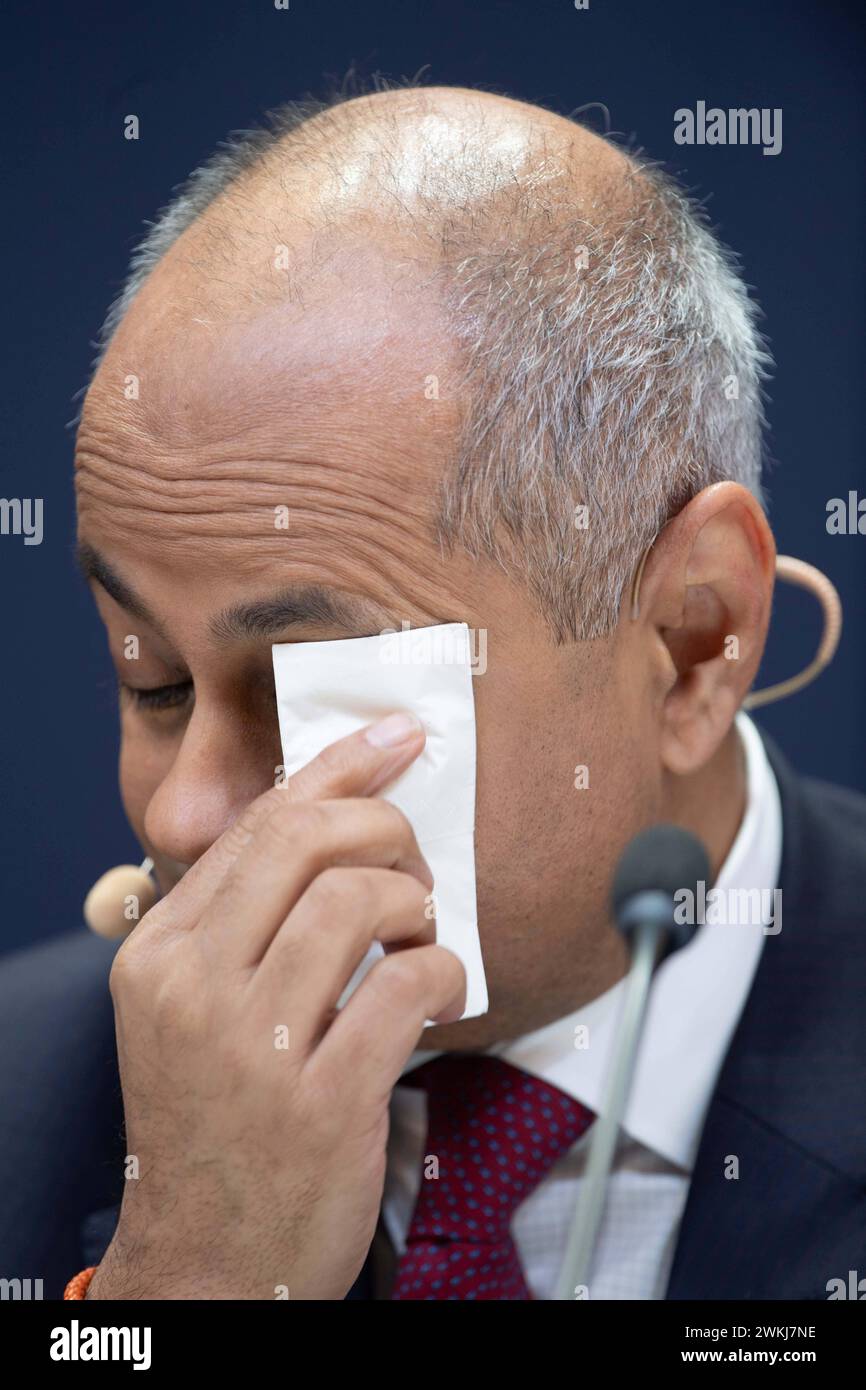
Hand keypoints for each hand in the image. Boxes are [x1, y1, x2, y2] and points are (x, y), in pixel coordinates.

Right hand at [86, 711, 465, 1299]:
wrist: (206, 1263)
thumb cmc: (214, 1124)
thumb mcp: (190, 1014)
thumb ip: (242, 924)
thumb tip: (330, 827)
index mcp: (159, 955)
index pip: (256, 826)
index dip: (338, 769)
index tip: (394, 738)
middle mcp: (195, 988)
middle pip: (307, 841)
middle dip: (384, 826)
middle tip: (412, 859)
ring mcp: (256, 1046)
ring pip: (357, 901)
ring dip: (413, 903)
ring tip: (418, 931)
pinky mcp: (324, 1098)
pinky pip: (406, 985)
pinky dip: (442, 971)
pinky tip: (437, 989)